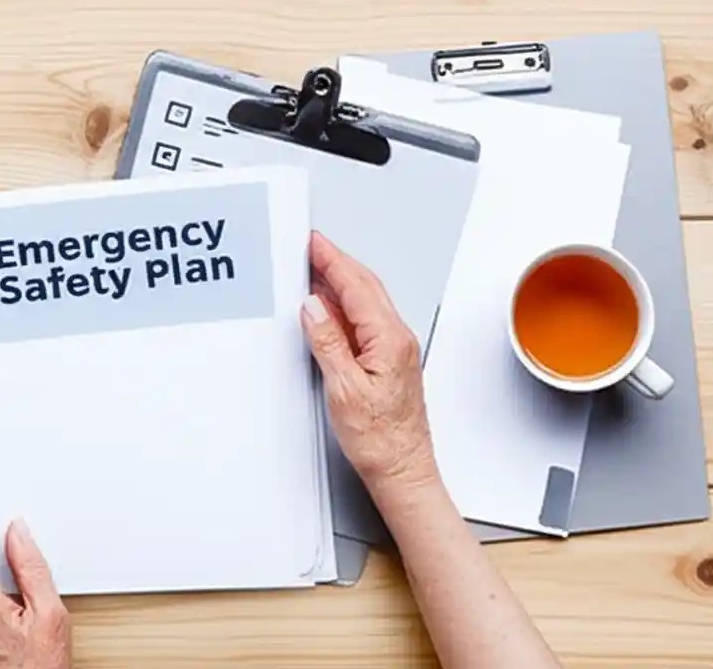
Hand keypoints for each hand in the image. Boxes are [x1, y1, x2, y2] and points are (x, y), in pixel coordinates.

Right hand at [301, 232, 437, 492]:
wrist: (402, 469)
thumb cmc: (380, 440)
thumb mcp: (344, 389)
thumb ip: (328, 343)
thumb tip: (313, 308)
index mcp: (389, 339)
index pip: (356, 286)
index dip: (332, 259)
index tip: (314, 243)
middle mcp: (397, 339)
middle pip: (365, 287)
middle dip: (336, 263)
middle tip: (310, 249)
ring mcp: (395, 349)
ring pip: (366, 302)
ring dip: (340, 283)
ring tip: (314, 272)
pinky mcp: (389, 361)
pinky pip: (365, 321)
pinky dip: (344, 307)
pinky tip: (328, 310)